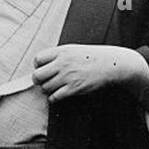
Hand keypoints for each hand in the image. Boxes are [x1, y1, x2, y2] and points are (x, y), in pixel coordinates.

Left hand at [33, 44, 148, 101]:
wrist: (111, 64)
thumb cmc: (92, 57)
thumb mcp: (73, 49)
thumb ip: (58, 55)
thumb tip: (41, 65)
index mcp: (61, 51)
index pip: (37, 59)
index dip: (38, 66)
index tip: (43, 69)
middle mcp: (62, 63)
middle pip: (37, 75)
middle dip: (39, 80)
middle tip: (44, 81)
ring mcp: (68, 76)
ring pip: (45, 88)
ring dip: (47, 90)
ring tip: (54, 88)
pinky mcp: (74, 88)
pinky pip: (54, 97)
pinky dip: (54, 98)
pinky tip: (59, 95)